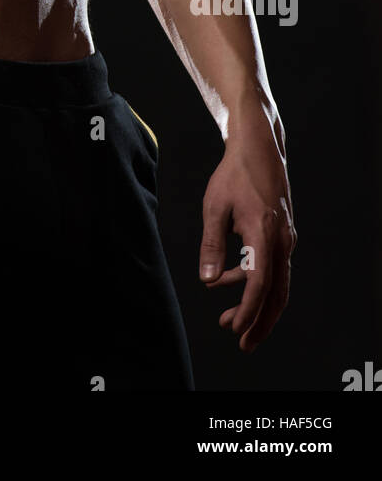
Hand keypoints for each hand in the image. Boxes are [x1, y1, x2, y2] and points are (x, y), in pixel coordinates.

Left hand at [198, 106, 295, 351]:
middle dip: (260, 321)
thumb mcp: (215, 207)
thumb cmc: (234, 175)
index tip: (235, 328)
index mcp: (265, 234)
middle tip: (242, 342)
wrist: (258, 148)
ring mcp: (285, 238)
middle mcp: (281, 240)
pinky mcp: (283, 234)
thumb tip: (206, 279)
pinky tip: (232, 280)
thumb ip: (211, 245)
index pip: (260, 283)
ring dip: (258, 305)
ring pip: (278, 283)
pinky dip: (257, 282)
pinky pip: (274, 267)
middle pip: (276, 293)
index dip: (248, 309)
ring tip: (230, 318)